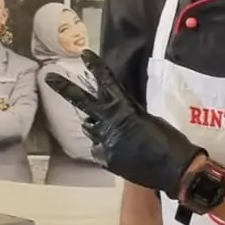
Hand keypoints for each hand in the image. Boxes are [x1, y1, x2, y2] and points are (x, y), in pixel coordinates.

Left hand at [44, 52, 202, 197]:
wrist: (175, 170)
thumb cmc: (170, 141)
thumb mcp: (149, 119)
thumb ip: (128, 113)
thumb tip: (116, 115)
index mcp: (124, 108)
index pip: (105, 82)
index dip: (94, 66)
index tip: (84, 54)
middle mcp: (109, 123)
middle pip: (82, 102)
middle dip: (65, 89)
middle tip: (48, 78)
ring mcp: (104, 142)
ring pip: (90, 128)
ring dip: (95, 125)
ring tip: (108, 128)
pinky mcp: (105, 159)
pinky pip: (98, 148)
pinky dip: (105, 147)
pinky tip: (119, 150)